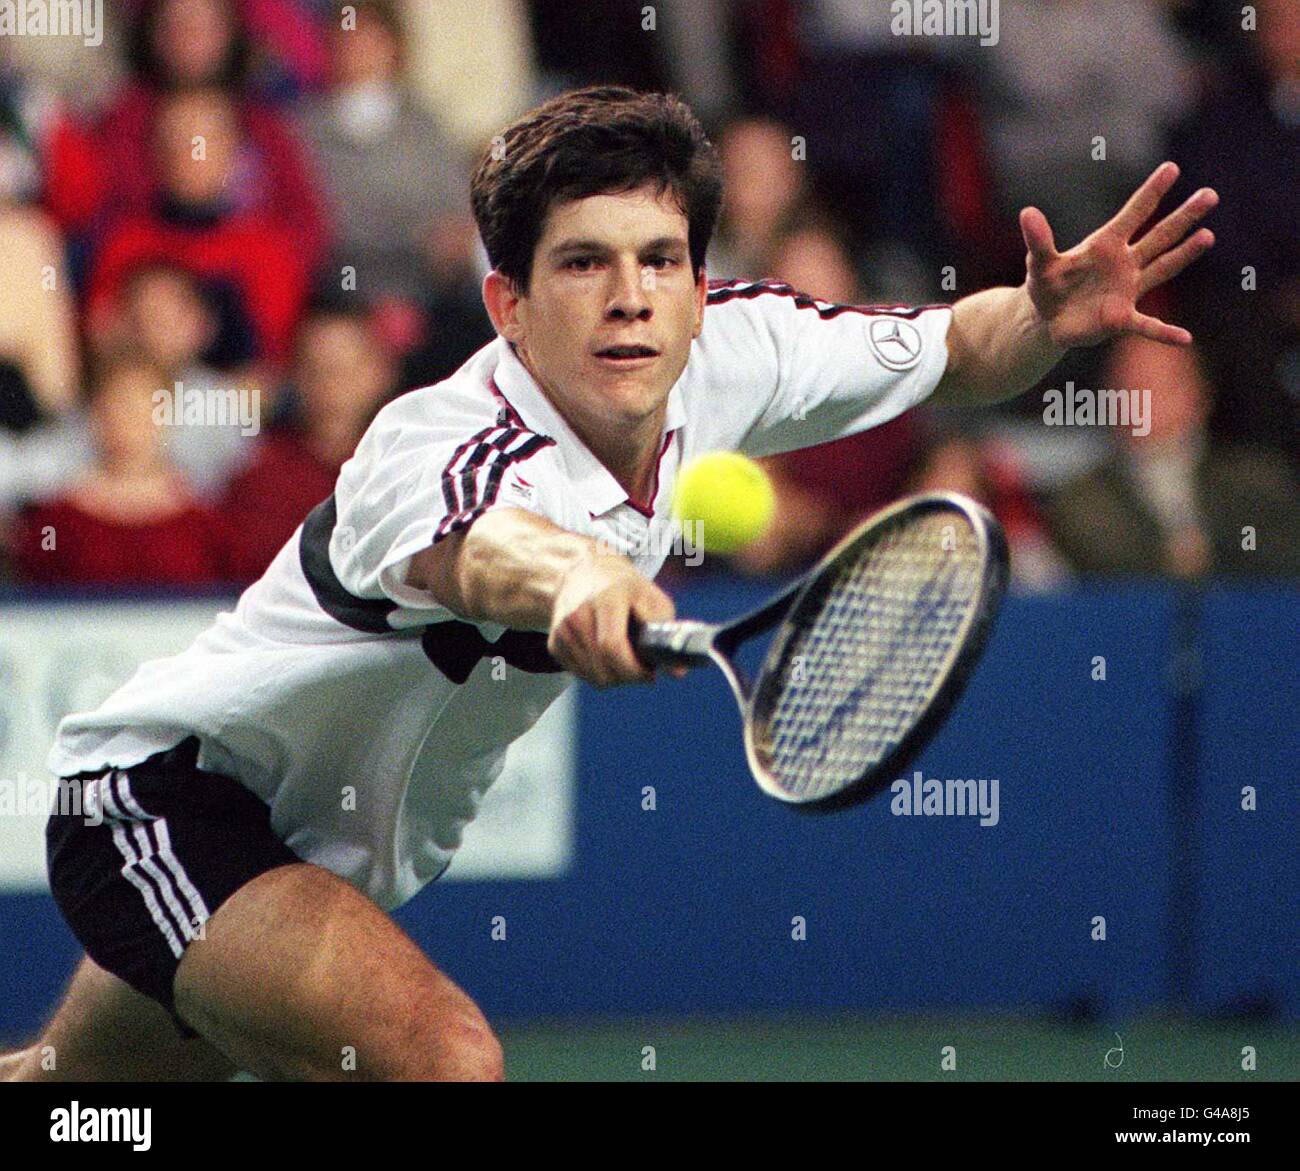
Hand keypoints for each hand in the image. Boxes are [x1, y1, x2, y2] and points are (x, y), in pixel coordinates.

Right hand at [549, 554, 682, 686]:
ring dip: (615, 678)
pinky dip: (598, 674)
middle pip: (602, 668)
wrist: (582, 574)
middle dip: (628, 678)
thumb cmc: (625, 589)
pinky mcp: (554, 643)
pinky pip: (581, 675)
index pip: (611, 646)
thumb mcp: (653, 600)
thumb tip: (677, 672)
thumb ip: (666, 634)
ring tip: (626, 660)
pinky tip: (607, 657)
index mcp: (606, 599)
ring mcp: (562, 629)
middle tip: (642, 671)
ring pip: (592, 677)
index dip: (633, 669)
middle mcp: (578, 614)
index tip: (650, 674)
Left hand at [1021, 162, 1217, 348]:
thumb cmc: (1047, 285)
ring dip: (1185, 253)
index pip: (1133, 213)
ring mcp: (1128, 289)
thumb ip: (1038, 240)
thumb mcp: (1039, 263)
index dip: (1151, 191)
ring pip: (1163, 268)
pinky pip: (1148, 326)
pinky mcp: (1122, 319)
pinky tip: (1185, 338)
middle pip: (1159, 235)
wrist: (1047, 319)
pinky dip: (1164, 332)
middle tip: (1210, 195)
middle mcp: (1125, 263)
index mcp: (1105, 245)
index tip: (1171, 168)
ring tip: (1208, 236)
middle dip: (1183, 216)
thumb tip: (1026, 212)